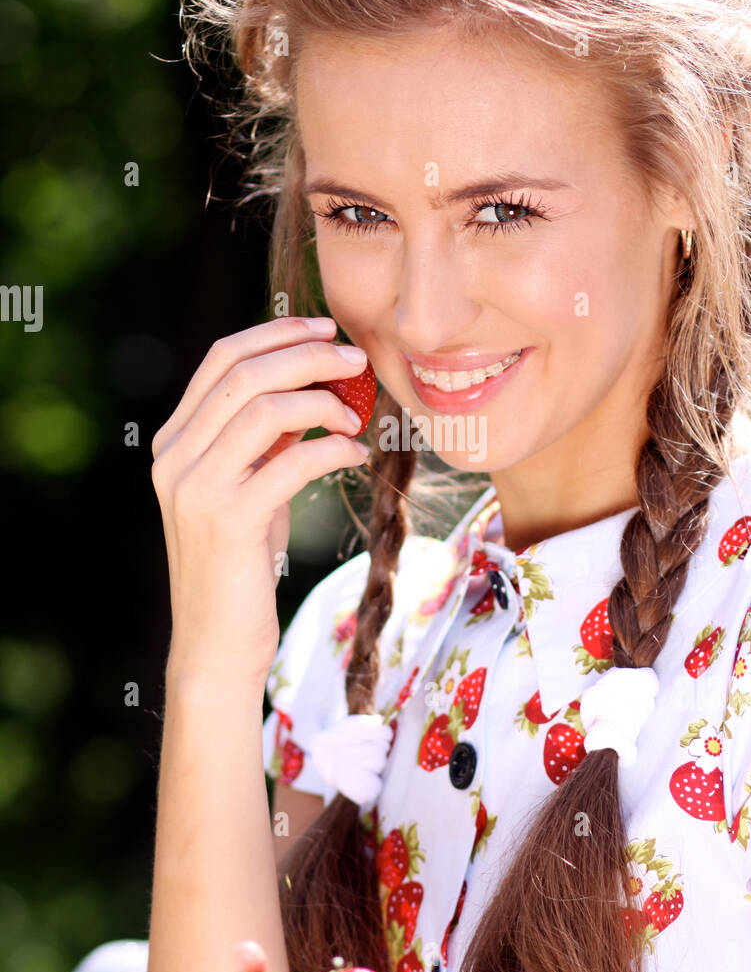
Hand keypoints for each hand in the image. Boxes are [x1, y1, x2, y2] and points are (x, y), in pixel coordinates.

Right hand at [151, 316, 370, 689]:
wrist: (216, 643)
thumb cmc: (240, 563)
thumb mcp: (247, 487)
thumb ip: (263, 439)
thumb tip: (312, 384)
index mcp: (173, 440)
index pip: (221, 358)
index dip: (276, 333)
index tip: (325, 327)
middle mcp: (173, 457)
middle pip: (243, 373)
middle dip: (307, 355)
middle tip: (356, 358)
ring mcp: (195, 488)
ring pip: (262, 409)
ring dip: (322, 400)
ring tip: (355, 413)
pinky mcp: (227, 521)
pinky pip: (289, 461)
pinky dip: (330, 447)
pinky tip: (353, 453)